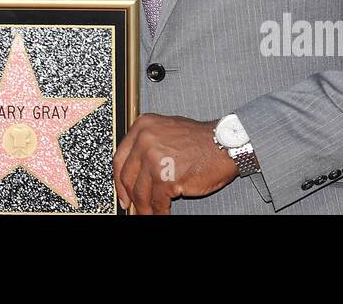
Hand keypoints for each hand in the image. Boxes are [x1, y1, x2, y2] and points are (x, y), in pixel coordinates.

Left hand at [113, 114, 239, 214]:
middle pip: (127, 177)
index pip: (119, 158)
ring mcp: (154, 159)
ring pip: (140, 193)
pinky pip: (157, 202)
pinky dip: (158, 212)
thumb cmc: (201, 140)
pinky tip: (160, 214)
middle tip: (132, 206)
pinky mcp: (166, 177)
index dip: (118, 179)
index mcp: (143, 127)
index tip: (121, 190)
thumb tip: (136, 168)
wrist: (224, 144)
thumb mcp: (167, 131)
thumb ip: (148, 144)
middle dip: (129, 196)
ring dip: (143, 208)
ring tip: (147, 213)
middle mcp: (145, 140)